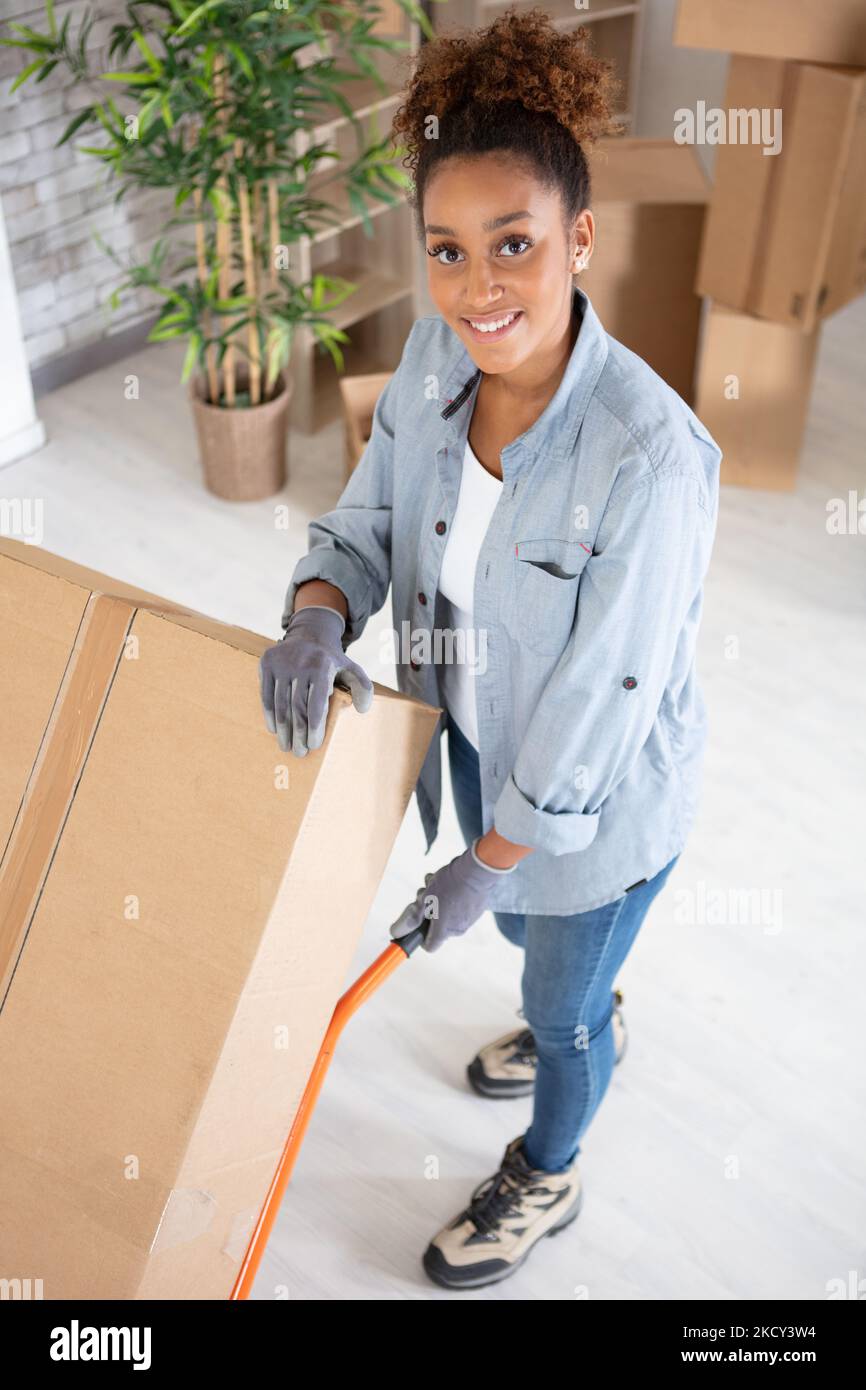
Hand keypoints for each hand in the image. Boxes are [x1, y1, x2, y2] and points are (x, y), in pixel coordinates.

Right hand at [259, 605, 372, 754]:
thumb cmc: (331, 661)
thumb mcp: (352, 669)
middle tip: (300, 753)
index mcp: (322, 668)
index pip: (317, 704)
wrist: (310, 633)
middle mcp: (301, 664)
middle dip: (298, 734)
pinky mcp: (267, 664)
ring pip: (281, 704)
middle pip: (297, 707)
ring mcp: (282, 664)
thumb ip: (363, 687)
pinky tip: (275, 730)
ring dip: (283, 729)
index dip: (315, 727)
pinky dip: (270, 715)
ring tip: (287, 747)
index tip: (314, 745)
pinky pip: (266, 695)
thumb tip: (363, 709)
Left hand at [390, 838, 514, 952]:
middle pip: (436, 926)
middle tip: (426, 894)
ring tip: (437, 883)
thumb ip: (412, 918)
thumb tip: (395, 932)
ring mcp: (469, 920)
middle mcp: (458, 930)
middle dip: (428, 911)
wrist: (477, 870)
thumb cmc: (450, 884)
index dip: (420, 936)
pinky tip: (450, 882)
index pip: (429, 946)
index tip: (417, 922)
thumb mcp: (425, 899)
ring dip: (438, 901)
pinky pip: (459, 908)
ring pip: (447, 914)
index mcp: (444, 930)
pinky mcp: (476, 910)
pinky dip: (452, 898)